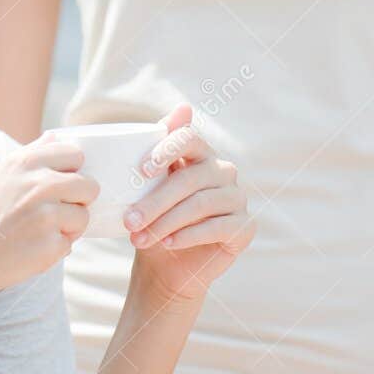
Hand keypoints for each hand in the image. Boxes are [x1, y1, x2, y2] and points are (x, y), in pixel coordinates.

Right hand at [0, 136, 97, 316]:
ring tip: (35, 234)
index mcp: (24, 163)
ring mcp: (48, 215)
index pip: (74, 153)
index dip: (71, 171)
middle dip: (78, 201)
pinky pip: (69, 245)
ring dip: (67, 228)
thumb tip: (54, 136)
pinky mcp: (51, 246)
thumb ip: (27, 157)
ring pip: (83, 218)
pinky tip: (28, 251)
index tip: (58, 184)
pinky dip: (54, 251)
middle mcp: (40, 184)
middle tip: (53, 213)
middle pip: (89, 186)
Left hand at [122, 103, 254, 306]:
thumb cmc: (155, 220)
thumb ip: (159, 151)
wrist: (167, 266)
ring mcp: (237, 198)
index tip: (141, 171)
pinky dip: (188, 236)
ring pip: (200, 204)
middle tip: (129, 220)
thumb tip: (184, 107)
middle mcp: (223, 171)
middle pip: (189, 178)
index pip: (189, 138)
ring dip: (166, 222)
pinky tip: (167, 244)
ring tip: (139, 237)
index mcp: (200, 154)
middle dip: (155, 201)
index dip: (167, 150)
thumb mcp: (148, 188)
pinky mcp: (245, 226)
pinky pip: (217, 227)